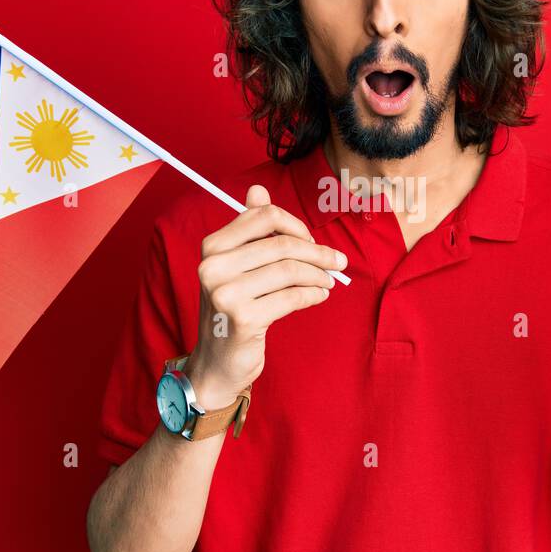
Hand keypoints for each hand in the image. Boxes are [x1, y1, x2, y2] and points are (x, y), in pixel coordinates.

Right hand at [185, 184, 347, 409]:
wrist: (218, 361)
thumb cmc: (233, 309)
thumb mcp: (236, 267)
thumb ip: (249, 229)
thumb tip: (257, 189)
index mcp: (212, 247)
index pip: (263, 217)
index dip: (296, 225)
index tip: (311, 240)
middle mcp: (213, 267)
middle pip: (281, 244)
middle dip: (317, 252)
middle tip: (338, 261)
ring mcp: (226, 293)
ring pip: (290, 270)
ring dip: (318, 274)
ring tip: (329, 281)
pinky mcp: (244, 318)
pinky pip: (292, 297)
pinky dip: (313, 294)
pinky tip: (319, 296)